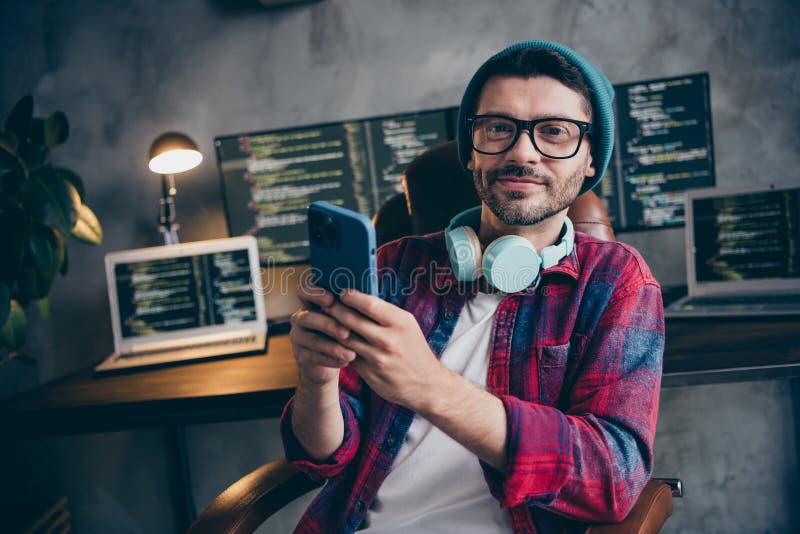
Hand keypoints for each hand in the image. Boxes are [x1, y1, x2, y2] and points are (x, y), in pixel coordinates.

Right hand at [289, 284, 356, 385]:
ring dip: (333, 347)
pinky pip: (314, 358)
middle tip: (346, 333)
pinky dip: (332, 360)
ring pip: (313, 340)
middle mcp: (300, 319)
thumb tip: (365, 299)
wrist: (328, 360)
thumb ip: (348, 308)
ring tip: (351, 354)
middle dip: (328, 325)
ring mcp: (298, 338)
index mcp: (310, 304)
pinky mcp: (301, 356)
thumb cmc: (340, 332)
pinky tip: (346, 361)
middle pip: (308, 318)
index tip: (331, 300)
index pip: (304, 291)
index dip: (315, 294)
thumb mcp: (342, 318)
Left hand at [324, 289, 446, 410]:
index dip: (352, 297)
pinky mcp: (369, 373)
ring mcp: (378, 358)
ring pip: (345, 338)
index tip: (343, 293)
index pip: (369, 304)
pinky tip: (332, 340)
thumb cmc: (413, 349)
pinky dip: (337, 346)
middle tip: (327, 304)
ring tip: (326, 320)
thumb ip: (385, 313)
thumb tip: (358, 297)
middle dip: (335, 309)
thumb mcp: (407, 326)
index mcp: (401, 323)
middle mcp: (389, 340)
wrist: (425, 384)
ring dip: (332, 328)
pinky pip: (347, 355)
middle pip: (352, 320)